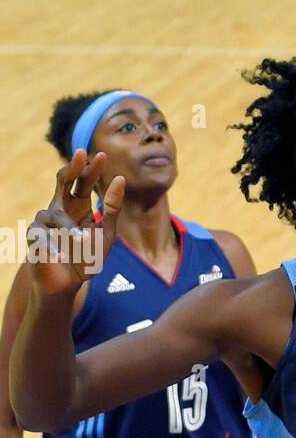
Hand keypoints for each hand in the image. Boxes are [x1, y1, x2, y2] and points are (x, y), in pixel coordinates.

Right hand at [25, 149, 124, 295]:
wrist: (69, 283)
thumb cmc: (88, 255)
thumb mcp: (106, 231)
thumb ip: (111, 207)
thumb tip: (119, 178)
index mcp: (79, 205)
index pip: (84, 182)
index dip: (92, 168)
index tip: (102, 155)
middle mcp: (60, 208)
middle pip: (63, 182)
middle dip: (72, 168)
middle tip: (81, 153)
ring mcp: (44, 222)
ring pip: (55, 214)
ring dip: (69, 228)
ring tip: (83, 241)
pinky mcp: (34, 239)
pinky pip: (41, 237)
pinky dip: (52, 246)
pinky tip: (59, 255)